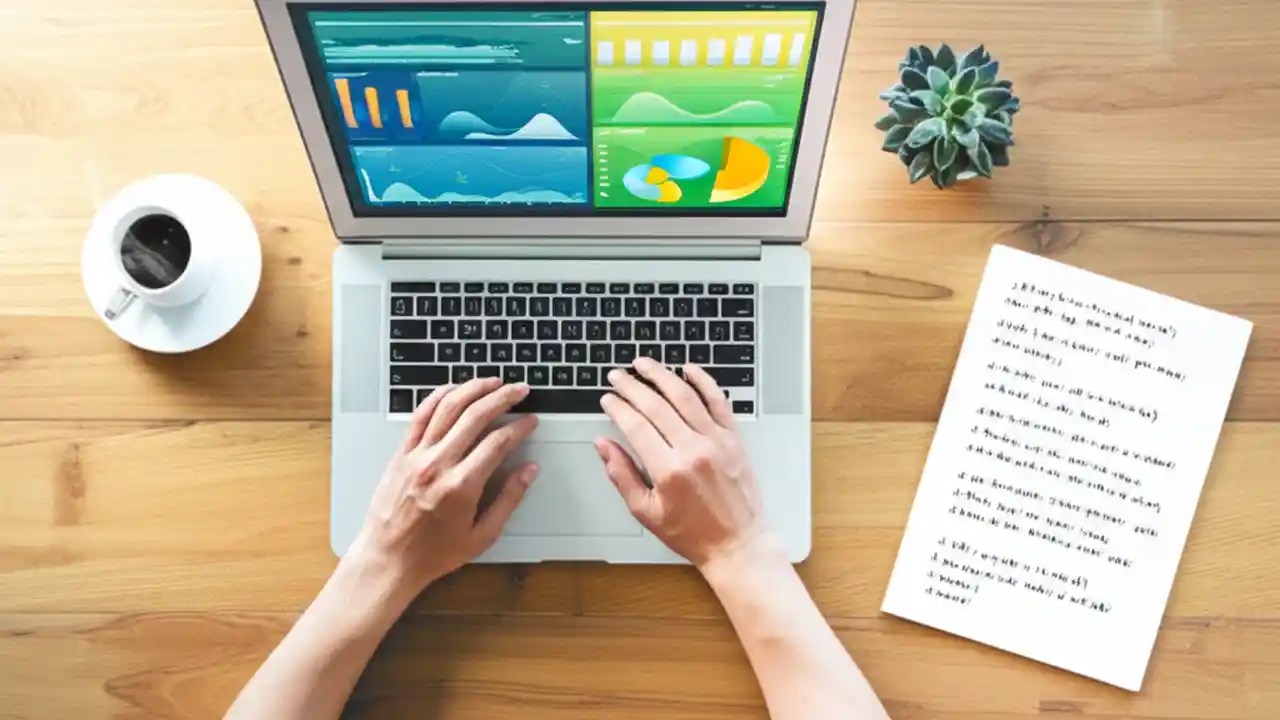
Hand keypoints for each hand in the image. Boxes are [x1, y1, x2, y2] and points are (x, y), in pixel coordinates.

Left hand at [348, 378, 538, 598]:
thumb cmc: (433, 553)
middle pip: (476, 416)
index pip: (499, 442)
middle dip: (503, 398)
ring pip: (447, 408)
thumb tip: (529, 471)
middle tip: (520, 390)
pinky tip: (454, 389)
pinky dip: (439, 396)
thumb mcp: (482, 536)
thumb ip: (509, 500)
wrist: (388, 559)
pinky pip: (420, 415)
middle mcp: (438, 466)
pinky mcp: (401, 454)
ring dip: (473, 389)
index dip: (520, 427)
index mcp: (461, 487)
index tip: (531, 421)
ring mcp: (416, 456)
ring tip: (492, 382)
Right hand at [595, 358, 773, 568]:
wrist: (737, 543)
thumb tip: (603, 445)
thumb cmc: (693, 533)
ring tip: (644, 364)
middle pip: (656, 405)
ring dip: (662, 375)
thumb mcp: (646, 512)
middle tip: (618, 375)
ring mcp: (717, 441)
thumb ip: (622, 475)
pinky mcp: (734, 439)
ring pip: (685, 396)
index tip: (608, 398)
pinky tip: (688, 369)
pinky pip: (718, 401)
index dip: (618, 407)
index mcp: (669, 470)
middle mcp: (694, 450)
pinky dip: (703, 381)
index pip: (636, 425)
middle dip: (632, 386)